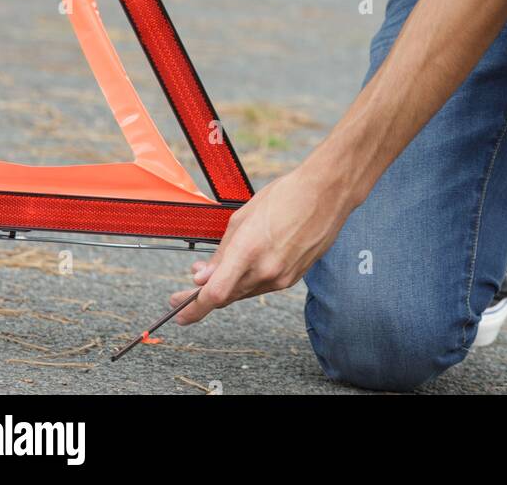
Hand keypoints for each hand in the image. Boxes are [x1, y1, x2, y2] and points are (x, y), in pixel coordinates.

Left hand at [168, 160, 352, 324]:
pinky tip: (242, 267)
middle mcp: (266, 270)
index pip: (215, 293)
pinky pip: (262, 286)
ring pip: (243, 292)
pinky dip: (247, 281)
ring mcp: (282, 277)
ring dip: (226, 286)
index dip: (193, 308)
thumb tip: (203, 275)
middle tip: (184, 292)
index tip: (179, 313)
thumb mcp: (243, 216)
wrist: (327, 193)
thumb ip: (222, 251)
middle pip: (226, 296)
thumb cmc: (286, 195)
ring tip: (213, 270)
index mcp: (249, 250)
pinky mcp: (294, 278)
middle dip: (203, 295)